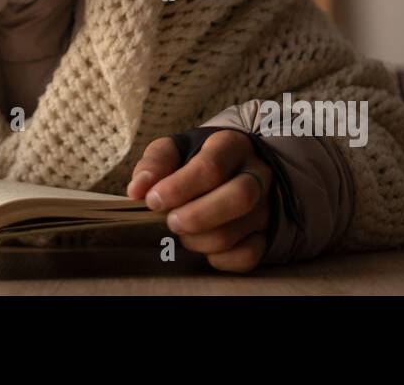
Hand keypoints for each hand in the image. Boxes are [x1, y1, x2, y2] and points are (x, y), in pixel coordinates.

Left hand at [126, 129, 273, 273]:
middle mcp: (256, 174)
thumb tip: (138, 189)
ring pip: (240, 228)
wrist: (231, 169)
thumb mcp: (174, 150)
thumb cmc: (195, 160)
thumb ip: (155, 163)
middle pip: (240, 197)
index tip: (153, 200)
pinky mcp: (266, 234)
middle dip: (198, 216)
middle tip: (171, 223)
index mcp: (232, 146)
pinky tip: (202, 248)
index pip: (212, 166)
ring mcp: (266, 205)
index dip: (180, 187)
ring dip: (202, 239)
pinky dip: (221, 258)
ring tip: (181, 234)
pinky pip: (248, 254)